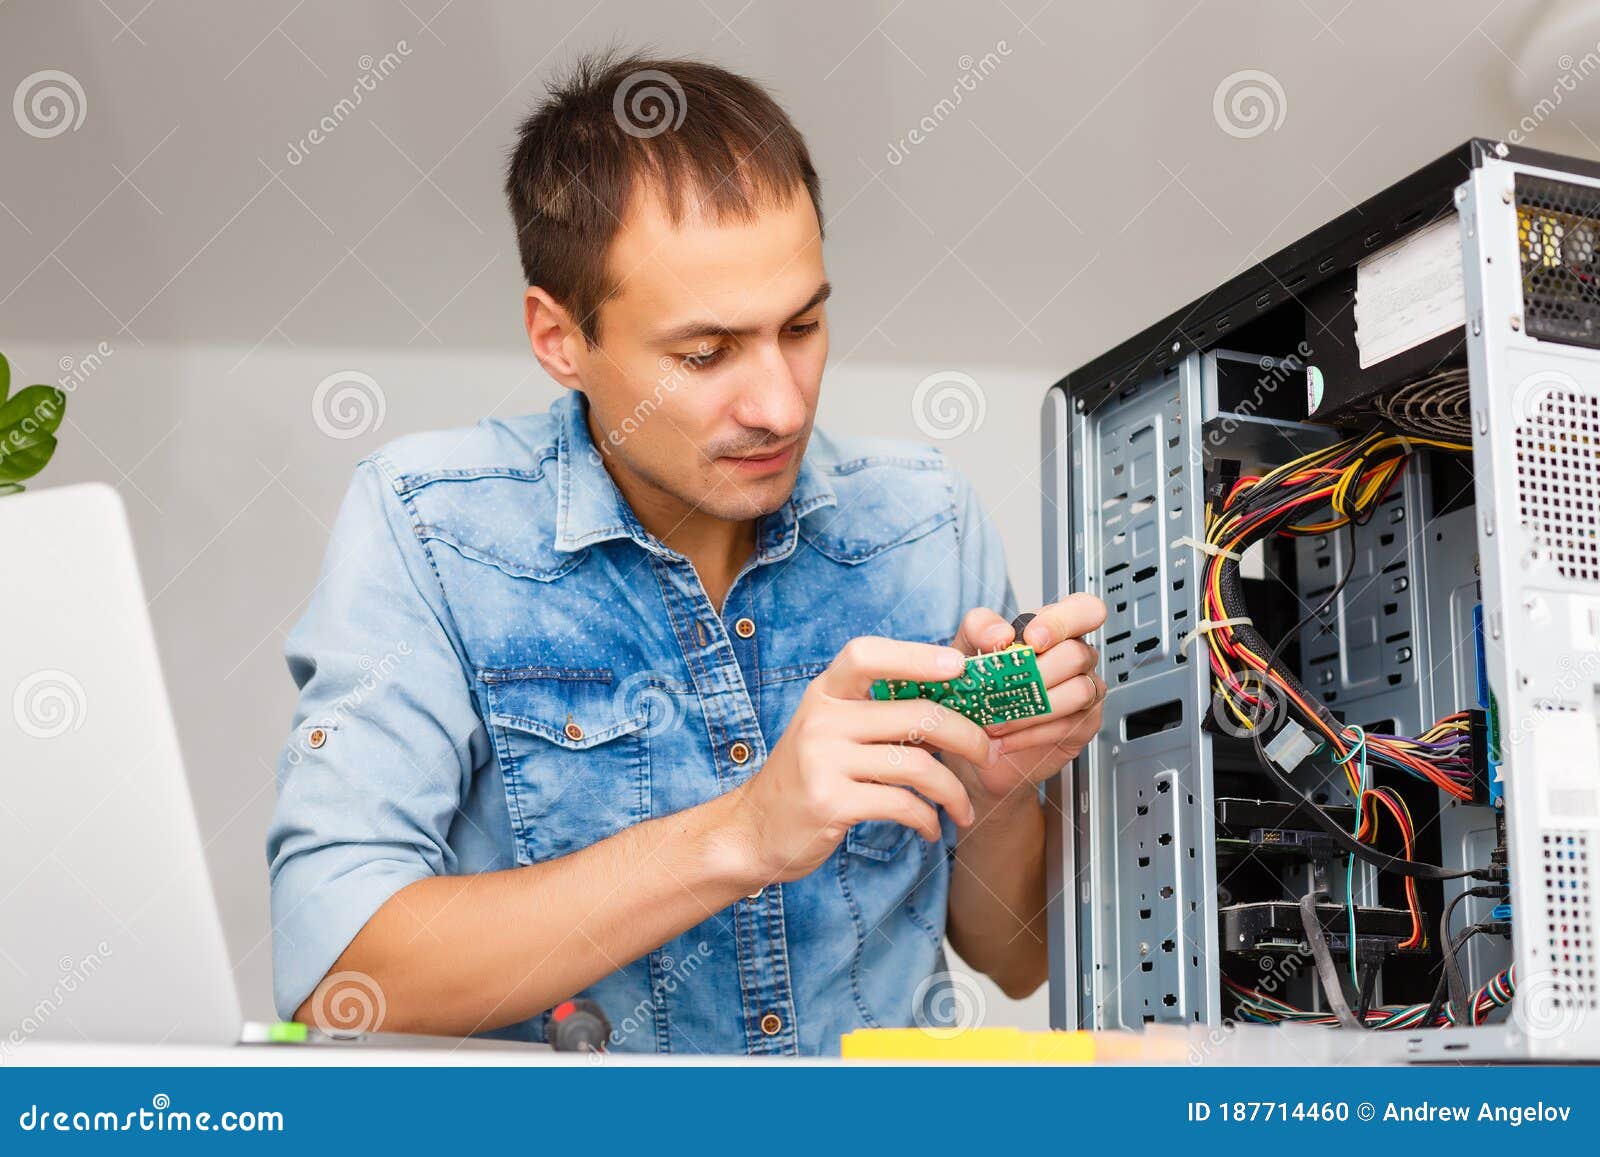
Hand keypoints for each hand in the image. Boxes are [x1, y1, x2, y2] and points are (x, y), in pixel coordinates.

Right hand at [725, 637, 998, 886]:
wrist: (754, 829)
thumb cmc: (808, 775)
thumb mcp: (830, 730)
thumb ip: (875, 711)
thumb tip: (950, 697)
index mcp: (825, 693)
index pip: (867, 655)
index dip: (915, 655)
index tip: (958, 665)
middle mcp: (822, 720)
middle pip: (916, 714)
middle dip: (966, 735)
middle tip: (989, 752)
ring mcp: (823, 761)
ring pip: (917, 764)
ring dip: (954, 790)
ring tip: (964, 808)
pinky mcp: (830, 802)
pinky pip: (902, 804)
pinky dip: (928, 819)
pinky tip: (932, 828)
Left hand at [949, 594, 1107, 806]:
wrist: (972, 742)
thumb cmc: (975, 690)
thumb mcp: (964, 652)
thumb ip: (978, 629)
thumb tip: (1001, 634)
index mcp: (1051, 630)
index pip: (1085, 609)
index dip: (1063, 622)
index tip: (1032, 640)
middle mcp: (1074, 656)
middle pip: (1077, 654)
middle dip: (1037, 674)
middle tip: (1004, 688)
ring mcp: (1084, 690)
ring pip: (1078, 691)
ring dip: (1032, 707)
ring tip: (996, 719)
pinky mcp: (1082, 725)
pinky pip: (1068, 724)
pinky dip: (1030, 732)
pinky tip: (1005, 737)